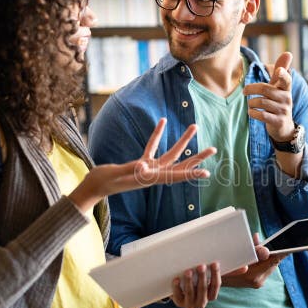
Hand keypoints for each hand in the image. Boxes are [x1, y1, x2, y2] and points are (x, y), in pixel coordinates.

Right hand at [69, 118, 215, 212]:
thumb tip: (145, 166)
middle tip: (213, 149)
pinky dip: (157, 135)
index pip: (175, 176)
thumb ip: (132, 170)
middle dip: (197, 157)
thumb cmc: (104, 182)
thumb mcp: (118, 175)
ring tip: (194, 127)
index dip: (191, 174)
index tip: (206, 172)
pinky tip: (162, 121)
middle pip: (180, 165)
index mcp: (150, 179)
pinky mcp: (140, 163)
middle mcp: (154, 174)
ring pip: (170, 154)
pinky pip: (152, 147)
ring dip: (182, 141)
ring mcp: (148, 169)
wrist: (94, 186)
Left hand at [171, 262, 220, 307]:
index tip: (215, 263)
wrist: (182, 296)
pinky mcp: (179, 303)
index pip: (215, 285)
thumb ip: (206, 272)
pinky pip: (178, 295)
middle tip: (201, 266)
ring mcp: (190, 303)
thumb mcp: (202, 280)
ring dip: (189, 281)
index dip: (216, 274)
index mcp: (211, 296)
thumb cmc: (196, 283)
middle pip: (203, 289)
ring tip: (188, 271)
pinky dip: (176, 287)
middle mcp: (202, 302)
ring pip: (190, 292)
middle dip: (202, 276)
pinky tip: (176, 279)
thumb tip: (210, 255)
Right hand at [223, 233, 285, 287]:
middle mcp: (258, 281)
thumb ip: (253, 253)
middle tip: (266, 241)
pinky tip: (257, 252)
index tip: (289, 246)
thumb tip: (266, 251)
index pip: (274, 261)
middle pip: (273, 262)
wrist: (214, 282)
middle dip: (270, 251)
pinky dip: (262, 260)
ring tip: (259, 244)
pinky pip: (265, 268)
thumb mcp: (237, 257)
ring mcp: (257, 283)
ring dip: (265, 255)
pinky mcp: (256, 282)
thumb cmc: (223, 268)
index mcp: (254, 276)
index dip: (282, 253)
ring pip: (269, 264)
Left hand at [244, 52, 294, 141]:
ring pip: (261, 102)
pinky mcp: (278, 122)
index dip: (283, 75)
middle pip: (266, 89)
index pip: (286, 80)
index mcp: (286, 89)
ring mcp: (283, 111)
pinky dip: (253, 112)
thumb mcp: (279, 87)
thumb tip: (288, 52)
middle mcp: (287, 99)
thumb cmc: (278, 102)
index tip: (278, 71)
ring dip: (251, 102)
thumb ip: (281, 71)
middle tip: (244, 91)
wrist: (283, 127)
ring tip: (250, 104)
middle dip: (251, 89)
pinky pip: (261, 115)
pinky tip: (251, 112)